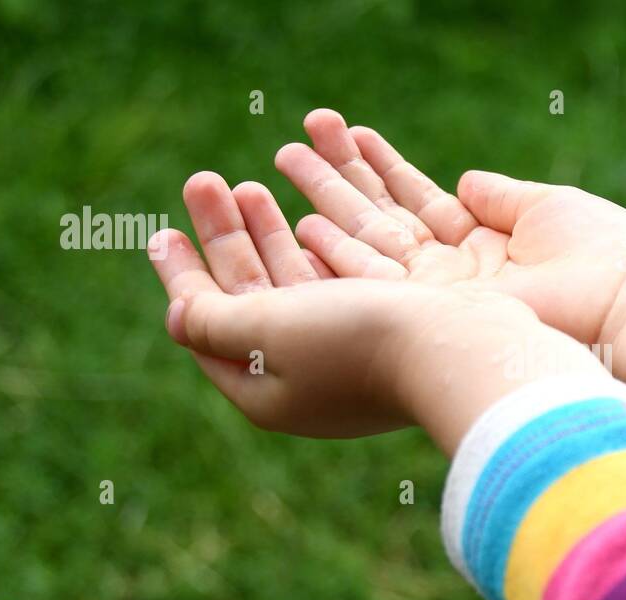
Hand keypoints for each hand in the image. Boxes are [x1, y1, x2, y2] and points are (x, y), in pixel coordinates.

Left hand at [147, 171, 603, 449]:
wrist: (463, 350)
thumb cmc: (359, 341)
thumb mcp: (265, 327)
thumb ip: (211, 318)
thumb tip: (177, 315)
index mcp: (266, 393)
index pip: (206, 329)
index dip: (181, 276)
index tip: (162, 230)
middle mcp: (304, 381)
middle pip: (248, 301)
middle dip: (227, 239)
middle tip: (207, 181)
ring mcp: (348, 361)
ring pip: (292, 287)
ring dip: (267, 233)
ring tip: (248, 184)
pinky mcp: (388, 337)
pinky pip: (334, 286)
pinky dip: (313, 248)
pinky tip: (305, 216)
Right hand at [274, 109, 625, 348]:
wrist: (622, 309)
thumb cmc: (601, 254)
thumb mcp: (544, 207)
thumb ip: (497, 196)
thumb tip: (462, 181)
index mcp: (482, 246)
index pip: (417, 201)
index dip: (380, 167)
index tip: (346, 133)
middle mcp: (451, 276)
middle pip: (380, 220)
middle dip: (336, 180)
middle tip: (290, 144)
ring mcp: (437, 299)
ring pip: (365, 245)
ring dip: (323, 205)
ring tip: (282, 162)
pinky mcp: (431, 319)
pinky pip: (372, 283)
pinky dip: (333, 255)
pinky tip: (299, 223)